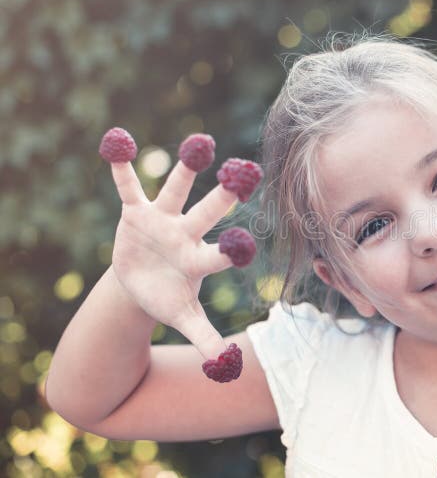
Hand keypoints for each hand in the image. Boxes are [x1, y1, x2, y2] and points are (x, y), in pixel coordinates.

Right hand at [108, 156, 239, 360]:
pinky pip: (128, 187)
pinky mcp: (137, 212)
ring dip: (186, 167)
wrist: (141, 283)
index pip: (219, 254)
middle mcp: (186, 234)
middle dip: (224, 195)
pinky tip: (118, 141)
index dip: (230, 251)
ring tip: (201, 141)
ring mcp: (162, 221)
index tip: (245, 244)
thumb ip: (206, 339)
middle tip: (244, 170)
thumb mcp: (184, 319)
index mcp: (198, 261)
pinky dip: (122, 167)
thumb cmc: (168, 298)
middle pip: (208, 212)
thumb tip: (227, 368)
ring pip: (177, 189)